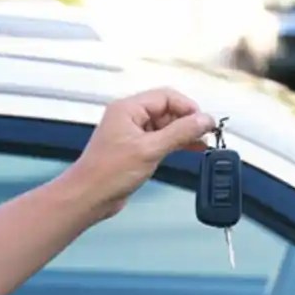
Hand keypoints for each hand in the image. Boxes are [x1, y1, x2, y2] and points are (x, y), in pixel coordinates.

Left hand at [64, 87, 214, 218]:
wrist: (88, 197)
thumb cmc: (108, 173)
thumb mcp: (150, 149)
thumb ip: (180, 132)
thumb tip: (204, 120)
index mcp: (128, 108)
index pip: (166, 96)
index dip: (188, 108)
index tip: (204, 122)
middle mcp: (129, 117)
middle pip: (167, 110)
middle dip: (188, 121)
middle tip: (206, 134)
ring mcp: (132, 133)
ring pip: (165, 126)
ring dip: (184, 133)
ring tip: (202, 144)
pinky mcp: (135, 149)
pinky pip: (160, 139)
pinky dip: (175, 143)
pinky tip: (189, 149)